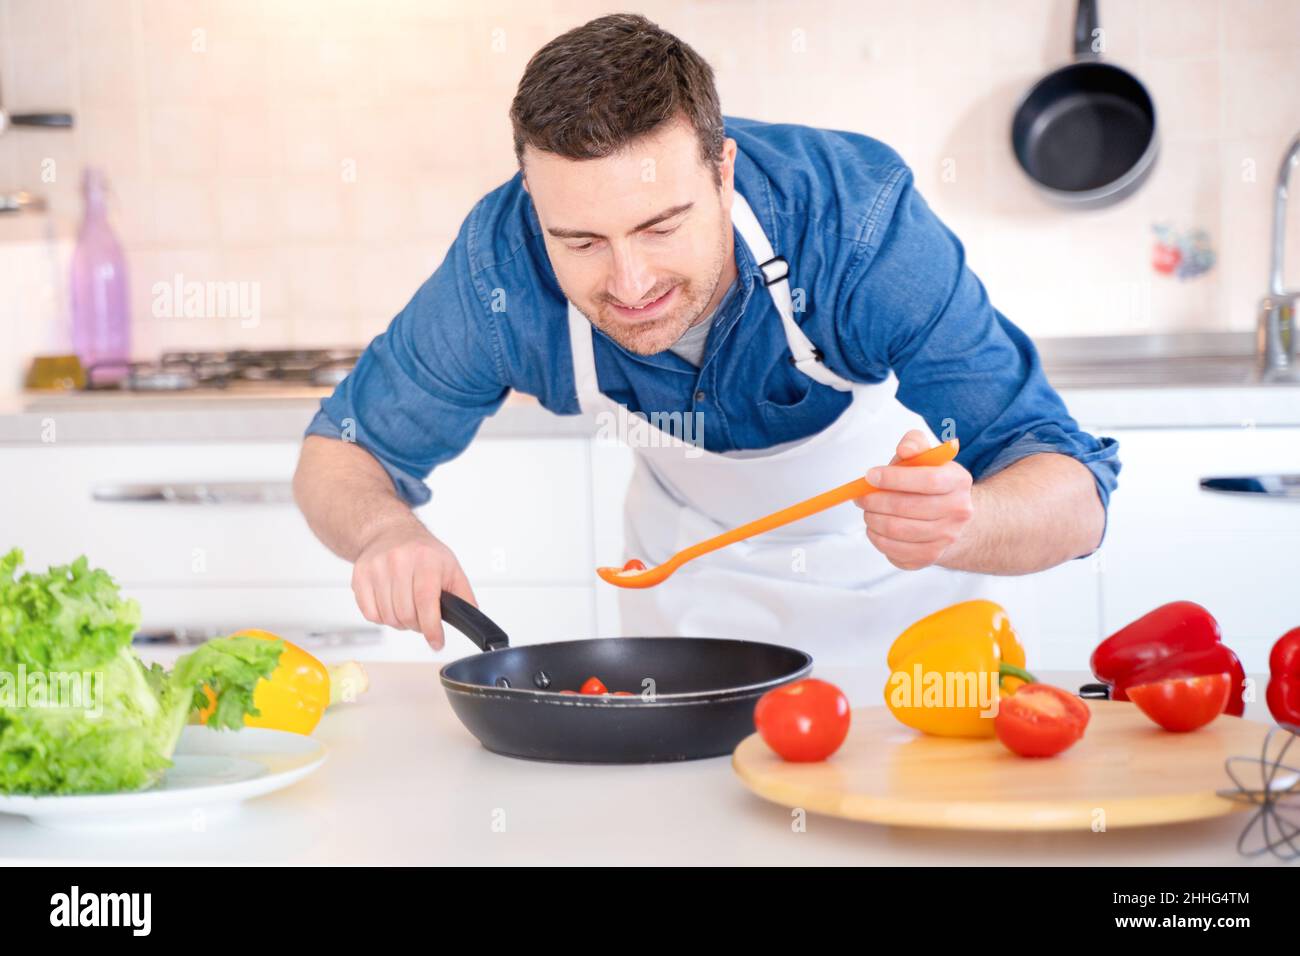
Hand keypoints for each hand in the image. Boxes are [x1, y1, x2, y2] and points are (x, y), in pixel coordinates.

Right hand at [351, 520, 476, 650]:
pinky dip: (382, 618)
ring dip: (400, 623)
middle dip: (417, 626)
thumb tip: (471, 618)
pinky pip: (370, 614)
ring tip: (407, 609)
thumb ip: (463, 595)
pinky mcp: (360, 576)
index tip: (436, 642)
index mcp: (425, 560)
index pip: (426, 601)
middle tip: (422, 620)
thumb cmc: (423, 552)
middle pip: (405, 614)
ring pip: (388, 617)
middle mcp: (399, 561)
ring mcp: (376, 568)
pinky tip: (391, 605)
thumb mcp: (451, 568)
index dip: (431, 628)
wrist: (391, 532)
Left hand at [853, 429, 974, 570]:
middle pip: (908, 507)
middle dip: (875, 501)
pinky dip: (877, 538)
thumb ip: (914, 444)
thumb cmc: (929, 482)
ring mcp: (946, 538)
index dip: (894, 478)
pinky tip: (875, 528)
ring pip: (897, 530)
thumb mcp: (925, 457)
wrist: (949, 517)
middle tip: (860, 497)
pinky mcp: (930, 557)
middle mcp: (958, 512)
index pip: (928, 480)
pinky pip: (894, 551)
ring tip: (867, 511)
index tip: (870, 476)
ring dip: (873, 519)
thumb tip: (905, 450)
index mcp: (958, 481)